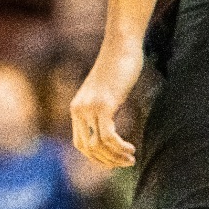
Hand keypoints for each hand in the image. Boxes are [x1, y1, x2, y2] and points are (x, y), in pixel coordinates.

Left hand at [71, 44, 142, 167]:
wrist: (121, 46)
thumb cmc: (118, 67)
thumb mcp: (106, 92)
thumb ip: (103, 109)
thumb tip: (109, 127)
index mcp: (77, 108)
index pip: (80, 144)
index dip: (97, 158)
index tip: (115, 160)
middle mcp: (79, 109)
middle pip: (88, 149)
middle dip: (108, 161)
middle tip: (127, 162)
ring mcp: (90, 107)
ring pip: (98, 146)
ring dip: (116, 157)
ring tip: (131, 158)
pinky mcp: (104, 105)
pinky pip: (108, 137)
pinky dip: (120, 147)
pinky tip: (131, 149)